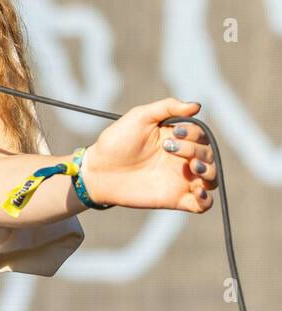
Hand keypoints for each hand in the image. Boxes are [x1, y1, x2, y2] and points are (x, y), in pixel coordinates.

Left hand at [79, 98, 216, 212]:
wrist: (98, 170)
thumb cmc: (116, 142)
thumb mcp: (139, 117)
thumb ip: (167, 107)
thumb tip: (197, 106)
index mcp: (177, 139)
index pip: (201, 135)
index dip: (193, 134)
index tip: (174, 133)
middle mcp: (182, 159)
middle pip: (208, 154)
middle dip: (195, 150)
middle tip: (169, 149)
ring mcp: (180, 179)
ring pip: (211, 178)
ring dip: (208, 172)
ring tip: (192, 168)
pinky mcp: (175, 199)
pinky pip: (203, 205)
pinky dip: (207, 200)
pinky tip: (198, 192)